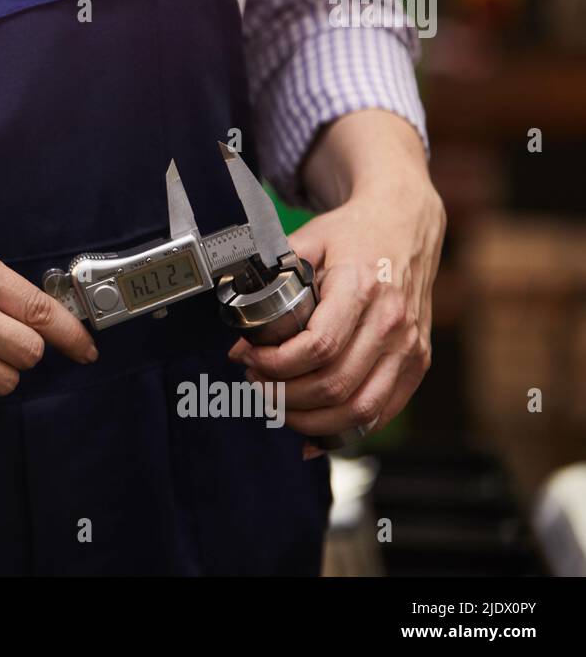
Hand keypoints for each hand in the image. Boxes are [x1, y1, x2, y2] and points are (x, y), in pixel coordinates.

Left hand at [228, 111, 444, 455]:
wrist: (405, 223)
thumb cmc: (351, 233)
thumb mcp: (307, 240)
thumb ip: (270, 283)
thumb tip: (238, 338)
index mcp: (362, 288)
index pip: (317, 347)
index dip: (275, 364)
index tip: (248, 358)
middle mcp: (392, 322)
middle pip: (334, 385)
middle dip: (284, 394)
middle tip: (255, 381)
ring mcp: (410, 346)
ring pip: (359, 409)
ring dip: (309, 418)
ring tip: (277, 403)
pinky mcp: (417, 363)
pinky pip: (381, 413)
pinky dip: (343, 431)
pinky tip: (310, 432)